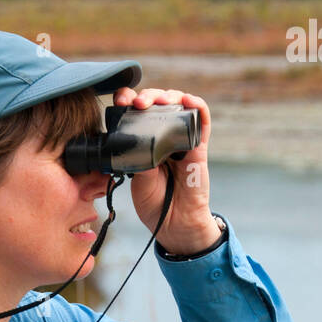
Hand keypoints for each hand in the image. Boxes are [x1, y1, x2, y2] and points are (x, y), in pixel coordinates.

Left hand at [111, 85, 219, 254]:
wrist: (174, 224)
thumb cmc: (155, 204)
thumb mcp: (139, 182)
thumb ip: (140, 160)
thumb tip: (139, 140)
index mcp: (143, 142)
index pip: (137, 114)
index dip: (128, 101)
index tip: (120, 100)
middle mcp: (163, 137)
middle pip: (157, 104)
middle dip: (147, 96)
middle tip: (137, 103)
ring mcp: (181, 140)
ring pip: (179, 105)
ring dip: (169, 96)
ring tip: (159, 101)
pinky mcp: (199, 147)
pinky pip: (202, 121)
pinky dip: (197, 106)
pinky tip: (187, 100)